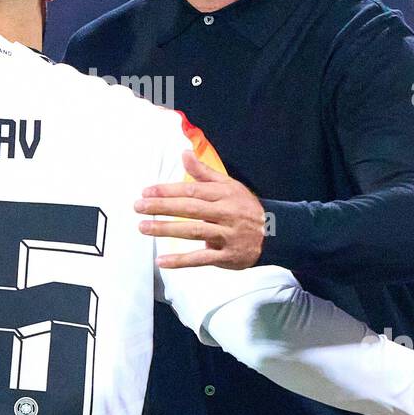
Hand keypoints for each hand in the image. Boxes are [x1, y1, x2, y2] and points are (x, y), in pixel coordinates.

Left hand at [136, 149, 266, 269]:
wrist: (275, 232)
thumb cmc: (245, 207)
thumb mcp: (228, 185)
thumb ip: (204, 172)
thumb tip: (184, 154)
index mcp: (223, 194)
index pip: (192, 191)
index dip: (168, 190)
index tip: (146, 191)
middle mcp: (225, 213)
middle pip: (190, 209)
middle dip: (162, 207)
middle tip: (138, 207)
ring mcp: (226, 235)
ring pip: (194, 231)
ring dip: (167, 229)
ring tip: (144, 227)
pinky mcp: (227, 256)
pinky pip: (202, 258)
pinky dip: (182, 261)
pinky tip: (162, 261)